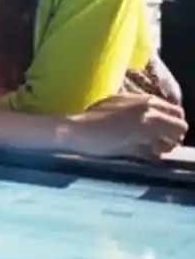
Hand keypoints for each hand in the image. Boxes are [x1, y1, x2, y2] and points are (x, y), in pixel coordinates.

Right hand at [67, 94, 187, 159]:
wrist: (77, 130)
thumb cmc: (93, 116)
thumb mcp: (119, 103)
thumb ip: (140, 108)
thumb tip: (156, 117)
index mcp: (146, 101)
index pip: (177, 111)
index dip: (173, 122)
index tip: (165, 129)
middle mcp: (150, 114)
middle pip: (181, 127)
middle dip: (174, 136)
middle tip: (162, 142)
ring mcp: (146, 131)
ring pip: (172, 143)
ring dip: (165, 147)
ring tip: (152, 149)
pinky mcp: (139, 147)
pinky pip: (156, 156)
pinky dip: (153, 157)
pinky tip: (143, 156)